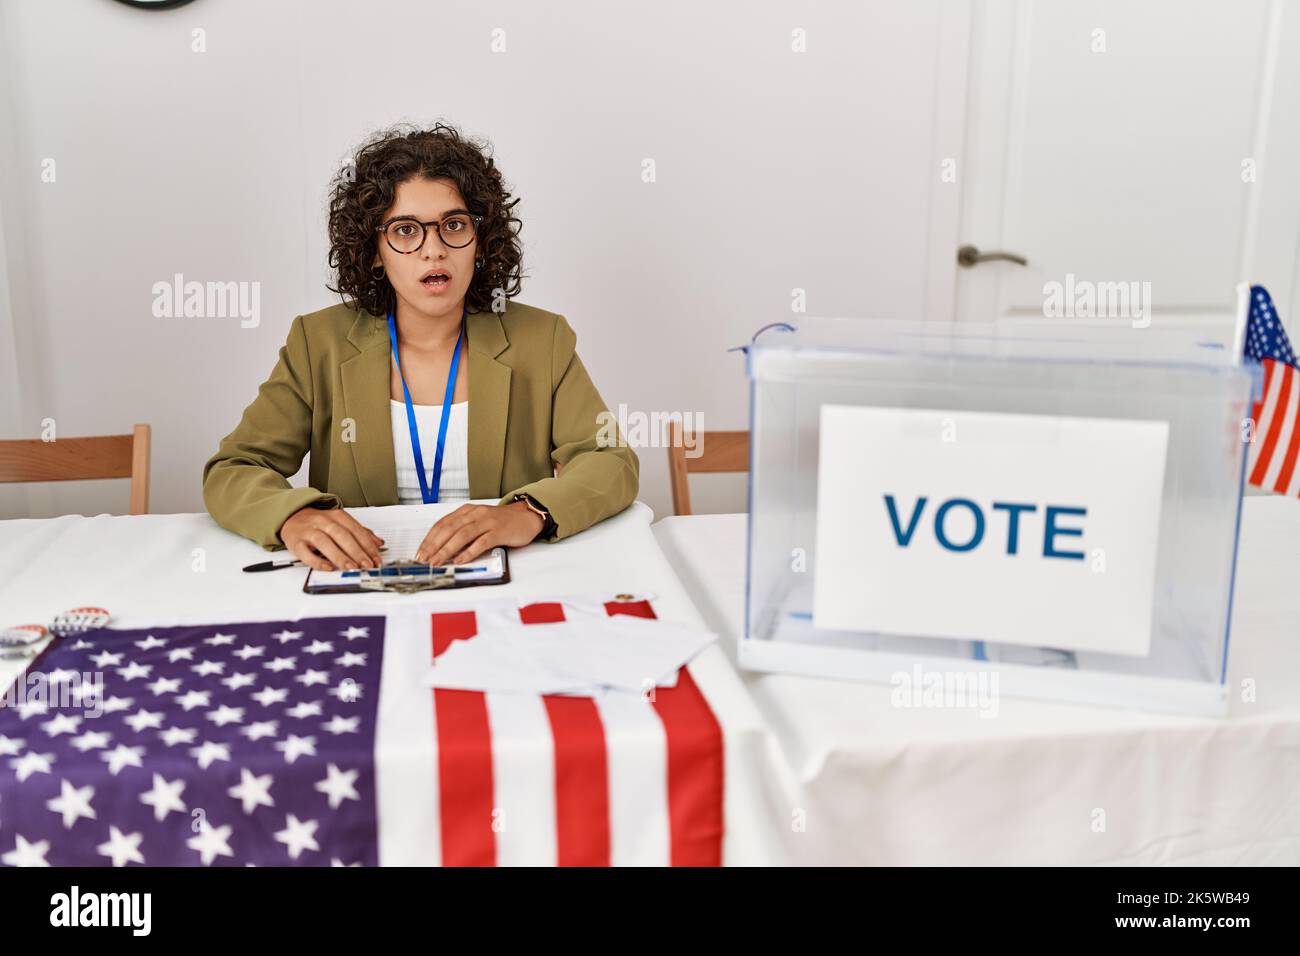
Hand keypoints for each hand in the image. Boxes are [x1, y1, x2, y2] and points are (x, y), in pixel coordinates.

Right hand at [279, 504, 384, 571]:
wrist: (292, 516)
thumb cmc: (319, 522)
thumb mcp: (341, 522)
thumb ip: (360, 532)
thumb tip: (379, 543)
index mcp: (337, 516)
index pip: (356, 530)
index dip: (368, 546)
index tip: (376, 559)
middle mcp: (323, 521)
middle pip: (342, 536)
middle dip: (357, 552)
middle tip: (366, 565)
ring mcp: (309, 531)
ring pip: (325, 543)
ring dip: (340, 557)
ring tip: (351, 568)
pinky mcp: (296, 542)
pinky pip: (305, 552)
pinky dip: (317, 561)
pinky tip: (327, 568)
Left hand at [415, 501, 543, 565]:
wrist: (526, 516)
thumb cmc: (501, 522)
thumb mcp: (478, 522)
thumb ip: (462, 531)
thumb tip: (442, 549)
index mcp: (467, 511)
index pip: (442, 524)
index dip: (429, 538)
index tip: (420, 552)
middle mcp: (475, 514)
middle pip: (449, 529)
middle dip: (434, 546)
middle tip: (424, 560)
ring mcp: (487, 521)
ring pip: (462, 535)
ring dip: (447, 550)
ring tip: (438, 562)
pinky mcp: (499, 531)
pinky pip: (481, 542)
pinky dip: (469, 552)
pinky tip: (460, 560)